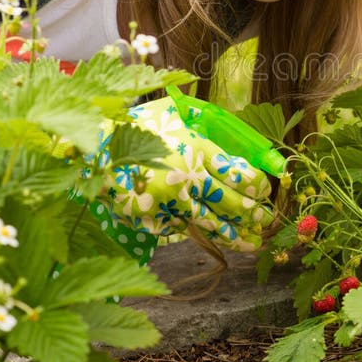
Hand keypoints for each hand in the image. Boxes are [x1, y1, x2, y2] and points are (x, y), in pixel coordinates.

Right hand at [97, 96, 274, 255]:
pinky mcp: (153, 217)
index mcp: (196, 148)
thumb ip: (201, 129)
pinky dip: (199, 234)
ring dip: (234, 235)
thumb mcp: (174, 117)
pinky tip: (213, 241)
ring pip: (211, 223)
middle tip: (266, 222)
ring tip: (251, 244)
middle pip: (230, 202)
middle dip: (253, 215)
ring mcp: (170, 201)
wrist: (95, 148)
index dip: (256, 187)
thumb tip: (228, 151)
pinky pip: (182, 228)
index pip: (238, 174)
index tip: (265, 192)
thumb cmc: (137, 126)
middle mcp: (188, 177)